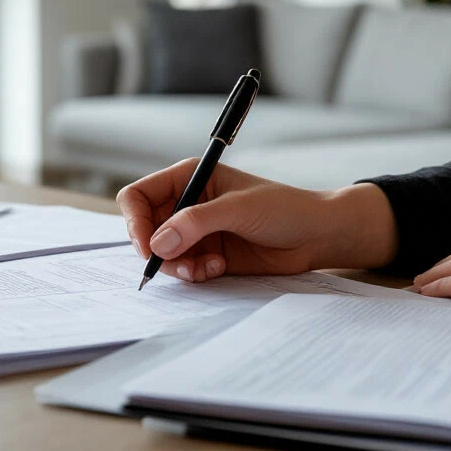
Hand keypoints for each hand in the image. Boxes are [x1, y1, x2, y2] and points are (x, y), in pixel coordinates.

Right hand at [116, 159, 397, 282]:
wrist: (316, 236)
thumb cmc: (283, 208)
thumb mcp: (238, 209)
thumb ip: (195, 223)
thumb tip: (158, 243)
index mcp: (188, 177)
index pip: (139, 195)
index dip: (135, 221)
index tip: (147, 246)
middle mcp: (186, 202)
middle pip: (145, 228)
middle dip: (157, 249)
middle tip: (178, 264)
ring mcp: (195, 231)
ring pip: (162, 253)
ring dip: (178, 265)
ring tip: (205, 268)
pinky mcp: (206, 254)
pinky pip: (182, 268)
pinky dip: (193, 273)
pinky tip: (217, 268)